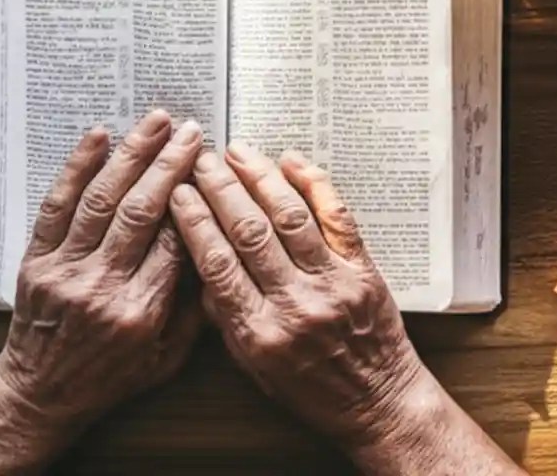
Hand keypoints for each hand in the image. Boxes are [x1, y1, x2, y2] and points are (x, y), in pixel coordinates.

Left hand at [0, 110, 203, 444]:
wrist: (40, 396)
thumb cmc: (110, 380)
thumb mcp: (167, 360)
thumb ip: (195, 310)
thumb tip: (216, 253)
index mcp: (141, 311)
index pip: (176, 241)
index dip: (195, 200)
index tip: (211, 169)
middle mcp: (103, 286)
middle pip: (143, 211)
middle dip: (171, 165)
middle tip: (192, 132)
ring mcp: (66, 270)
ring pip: (103, 199)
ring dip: (131, 154)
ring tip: (156, 122)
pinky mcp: (37, 260)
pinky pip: (57, 206)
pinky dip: (77, 167)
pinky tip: (98, 137)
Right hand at [168, 142, 422, 442]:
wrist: (378, 404)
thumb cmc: (312, 391)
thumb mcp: (254, 369)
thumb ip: (226, 319)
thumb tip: (200, 268)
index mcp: (259, 331)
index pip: (217, 264)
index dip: (194, 221)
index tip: (178, 192)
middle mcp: (295, 303)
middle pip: (249, 232)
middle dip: (221, 189)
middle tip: (202, 159)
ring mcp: (332, 283)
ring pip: (290, 218)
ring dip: (261, 178)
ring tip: (239, 152)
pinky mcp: (362, 270)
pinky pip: (338, 218)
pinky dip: (315, 185)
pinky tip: (293, 162)